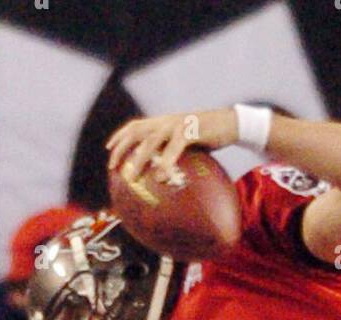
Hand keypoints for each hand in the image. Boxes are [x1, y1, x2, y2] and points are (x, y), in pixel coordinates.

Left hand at [107, 108, 238, 183]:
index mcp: (164, 122)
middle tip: (112, 167)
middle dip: (121, 148)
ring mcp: (177, 124)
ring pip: (150, 141)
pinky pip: (173, 148)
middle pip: (136, 131)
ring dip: (139, 159)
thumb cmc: (211, 137)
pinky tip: (161, 177)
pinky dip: (166, 163)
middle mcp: (166, 120)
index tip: (109, 149)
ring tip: (132, 177)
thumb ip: (175, 154)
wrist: (231, 124)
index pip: (136, 126)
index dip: (120, 136)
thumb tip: (166, 175)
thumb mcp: (189, 144)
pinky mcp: (189, 130)